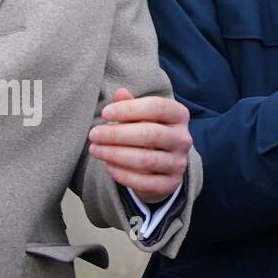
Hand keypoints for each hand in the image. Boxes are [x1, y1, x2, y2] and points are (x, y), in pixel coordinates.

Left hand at [87, 87, 191, 202]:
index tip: (105, 113)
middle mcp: (183, 139)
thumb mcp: (139, 116)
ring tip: (95, 149)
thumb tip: (119, 93)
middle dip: (118, 134)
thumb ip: (129, 105)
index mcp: (179, 115)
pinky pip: (145, 182)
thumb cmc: (145, 132)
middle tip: (94, 134)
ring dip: (116, 154)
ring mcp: (178, 163)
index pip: (157, 107)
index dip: (129, 109)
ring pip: (147, 160)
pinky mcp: (170, 184)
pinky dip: (123, 174)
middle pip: (151, 134)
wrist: (159, 166)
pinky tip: (108, 166)